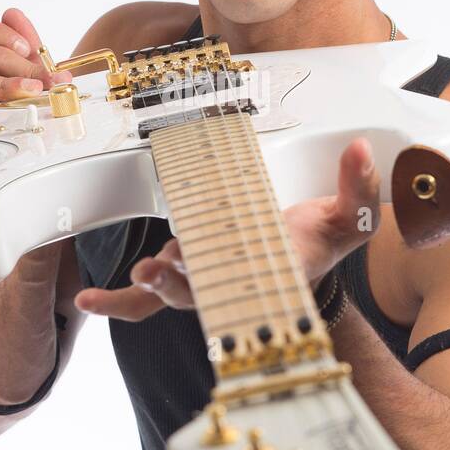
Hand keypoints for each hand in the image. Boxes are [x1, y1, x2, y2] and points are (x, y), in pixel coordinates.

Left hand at [74, 136, 380, 321]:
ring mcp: (204, 284)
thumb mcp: (349, 218)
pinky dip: (118, 301)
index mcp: (275, 272)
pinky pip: (146, 299)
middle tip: (165, 263)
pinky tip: (89, 299)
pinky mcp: (181, 277)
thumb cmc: (320, 239)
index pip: (253, 275)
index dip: (233, 269)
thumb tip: (361, 149)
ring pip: (172, 295)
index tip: (215, 253)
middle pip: (203, 291)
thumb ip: (358, 188)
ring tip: (138, 272)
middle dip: (181, 279)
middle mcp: (234, 286)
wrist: (301, 258)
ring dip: (152, 287)